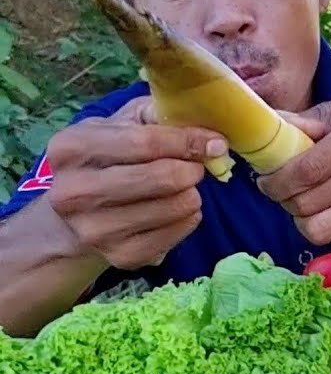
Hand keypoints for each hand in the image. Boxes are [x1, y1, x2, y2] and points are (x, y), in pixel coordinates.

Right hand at [43, 97, 227, 269]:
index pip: (145, 142)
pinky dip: (190, 217)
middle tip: (196, 167)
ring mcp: (94, 229)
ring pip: (175, 206)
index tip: (216, 143)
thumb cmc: (108, 157)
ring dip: (192, 193)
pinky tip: (178, 209)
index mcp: (71, 149)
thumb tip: (209, 136)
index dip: (189, 141)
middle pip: (162, 177)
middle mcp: (73, 192)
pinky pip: (178, 232)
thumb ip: (159, 116)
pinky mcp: (120, 257)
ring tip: (183, 187)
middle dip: (192, 169)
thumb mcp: (121, 124)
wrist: (76, 213)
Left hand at [258, 90, 330, 243]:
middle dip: (284, 201)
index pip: (302, 170)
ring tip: (308, 206)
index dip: (274, 181)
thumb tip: (275, 124)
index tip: (267, 180)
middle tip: (284, 192)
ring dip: (304, 220)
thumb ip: (318, 117)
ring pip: (319, 229)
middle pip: (304, 203)